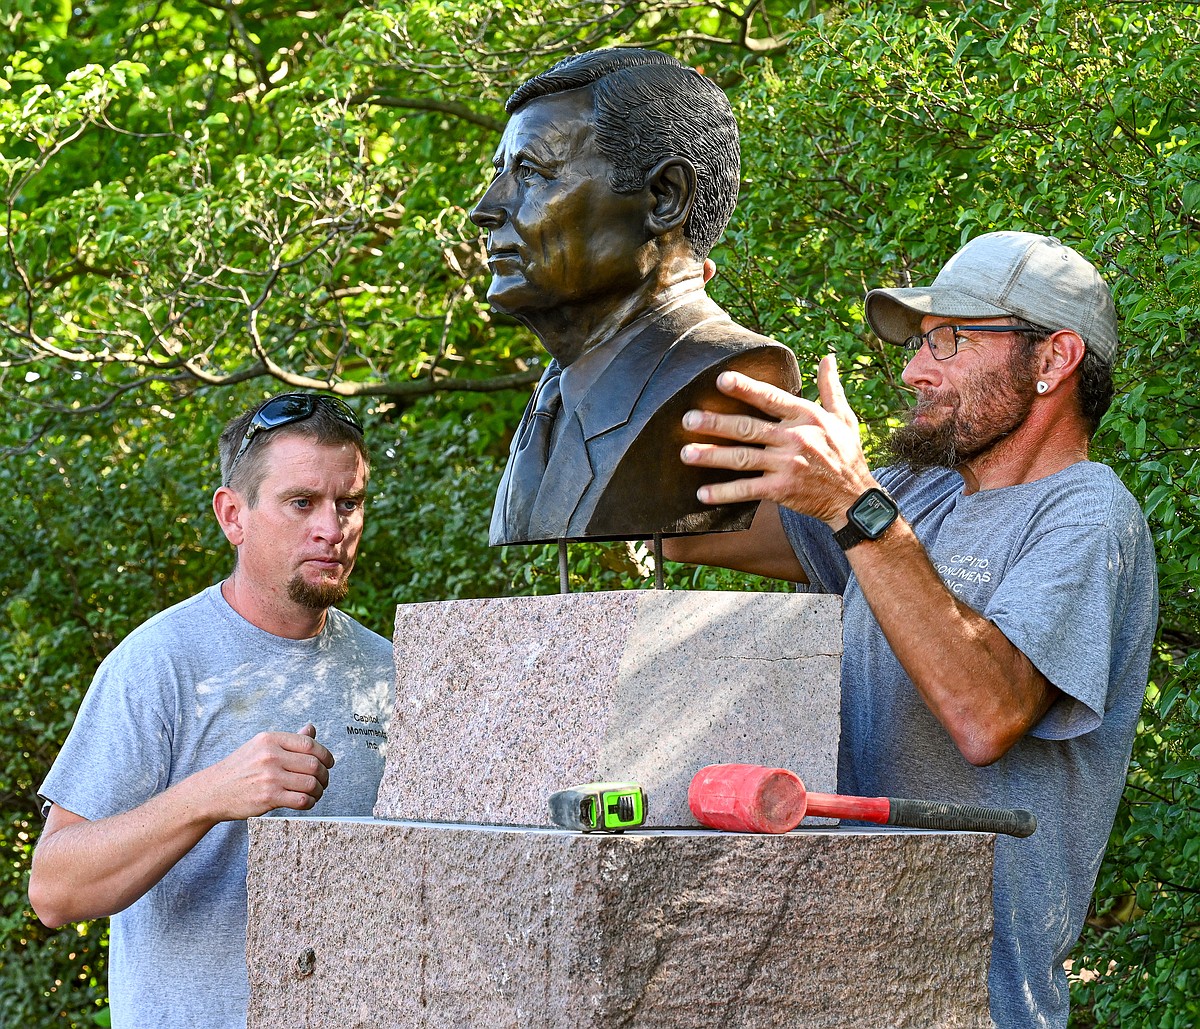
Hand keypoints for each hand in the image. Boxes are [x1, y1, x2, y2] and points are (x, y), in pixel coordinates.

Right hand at [198, 725, 335, 820]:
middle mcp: (270, 755)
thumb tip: (312, 728)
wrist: (212, 791)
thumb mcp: (260, 746)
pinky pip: (302, 800)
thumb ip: (289, 740)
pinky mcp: (268, 797)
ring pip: (311, 783)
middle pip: (314, 764)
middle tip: (323, 781)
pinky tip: (307, 802)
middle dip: (324, 775)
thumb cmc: (240, 768)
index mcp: (270, 739)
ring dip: (319, 790)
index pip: (310, 744)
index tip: (328, 763)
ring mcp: (270, 777)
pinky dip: (310, 802)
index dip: (325, 755)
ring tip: (315, 793)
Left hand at [679, 355, 876, 527]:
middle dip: (716, 423)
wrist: (855, 499)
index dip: (746, 388)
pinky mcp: (781, 490)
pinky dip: (724, 493)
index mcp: (806, 417)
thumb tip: (827, 358)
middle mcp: (794, 438)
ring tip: (686, 452)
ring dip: (712, 455)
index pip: (770, 398)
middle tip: (688, 419)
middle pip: (748, 427)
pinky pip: (748, 490)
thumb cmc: (846, 455)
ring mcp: (787, 465)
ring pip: (742, 458)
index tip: (721, 379)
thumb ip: (830, 388)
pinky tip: (703, 493)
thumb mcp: (843, 418)